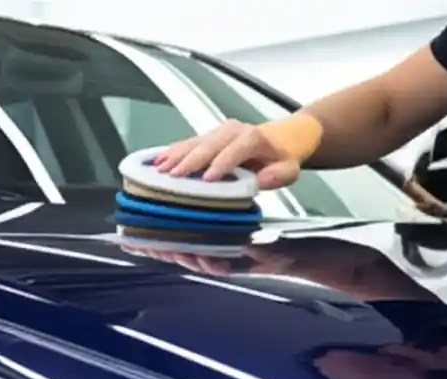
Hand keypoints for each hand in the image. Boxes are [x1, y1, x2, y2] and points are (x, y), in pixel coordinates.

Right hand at [154, 120, 301, 189]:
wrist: (280, 138)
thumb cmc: (280, 157)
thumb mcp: (289, 169)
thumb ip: (278, 175)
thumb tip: (263, 179)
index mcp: (254, 137)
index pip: (236, 148)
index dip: (222, 163)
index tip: (208, 179)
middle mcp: (233, 130)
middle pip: (210, 144)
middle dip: (191, 160)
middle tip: (174, 175)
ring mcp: (218, 132)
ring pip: (195, 142)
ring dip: (176, 155)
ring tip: (160, 168)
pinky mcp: (207, 136)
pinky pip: (188, 142)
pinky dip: (172, 151)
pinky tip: (158, 159)